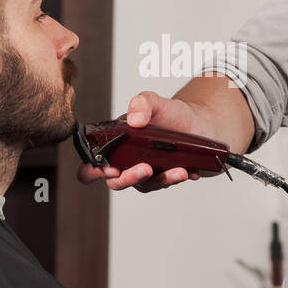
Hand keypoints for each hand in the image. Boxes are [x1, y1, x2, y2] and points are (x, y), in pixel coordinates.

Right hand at [75, 90, 209, 192]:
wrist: (196, 122)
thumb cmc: (168, 113)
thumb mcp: (154, 101)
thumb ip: (142, 103)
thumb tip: (134, 120)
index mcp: (113, 145)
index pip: (91, 165)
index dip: (93, 172)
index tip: (109, 168)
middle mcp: (126, 162)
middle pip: (117, 182)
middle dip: (129, 178)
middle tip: (145, 168)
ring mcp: (145, 172)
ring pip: (145, 185)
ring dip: (161, 180)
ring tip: (178, 170)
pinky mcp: (163, 177)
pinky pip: (167, 184)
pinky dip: (177, 178)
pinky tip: (189, 171)